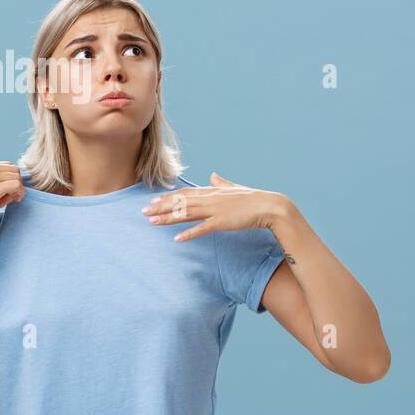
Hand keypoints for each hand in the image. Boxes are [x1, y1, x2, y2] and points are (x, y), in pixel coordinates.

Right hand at [0, 161, 25, 231]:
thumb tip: (5, 188)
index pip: (7, 166)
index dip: (8, 179)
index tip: (1, 193)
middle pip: (14, 170)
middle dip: (14, 185)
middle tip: (4, 200)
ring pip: (17, 177)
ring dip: (15, 191)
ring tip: (1, 203)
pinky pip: (17, 185)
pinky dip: (17, 195)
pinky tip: (3, 204)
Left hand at [141, 172, 295, 241]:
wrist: (271, 206)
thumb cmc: (255, 198)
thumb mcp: (236, 188)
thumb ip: (223, 183)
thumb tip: (213, 175)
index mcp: (213, 191)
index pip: (185, 193)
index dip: (168, 197)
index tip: (154, 200)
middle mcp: (211, 198)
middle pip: (180, 202)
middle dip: (161, 207)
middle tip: (143, 212)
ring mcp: (216, 210)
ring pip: (186, 213)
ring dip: (168, 218)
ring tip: (152, 222)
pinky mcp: (223, 222)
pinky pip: (202, 228)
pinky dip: (189, 233)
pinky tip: (177, 239)